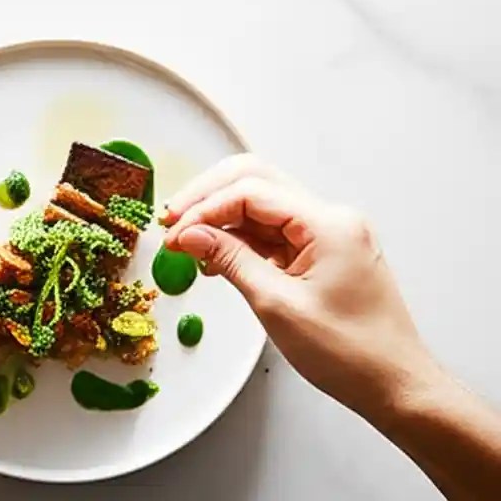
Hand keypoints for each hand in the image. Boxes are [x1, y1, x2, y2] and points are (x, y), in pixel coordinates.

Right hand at [159, 155, 432, 419]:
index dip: (205, 209)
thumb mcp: (277, 306)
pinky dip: (240, 239)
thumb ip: (230, 260)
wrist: (395, 384)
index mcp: (329, 224)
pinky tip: (214, 257)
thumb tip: (190, 235)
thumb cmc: (350, 353)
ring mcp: (329, 234)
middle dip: (209, 198)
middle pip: (256, 182)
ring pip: (261, 205)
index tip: (174, 233)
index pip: (252, 191)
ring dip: (221, 218)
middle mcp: (332, 218)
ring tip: (185, 242)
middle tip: (171, 221)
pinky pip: (272, 232)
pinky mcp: (322, 252)